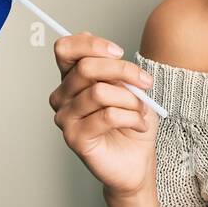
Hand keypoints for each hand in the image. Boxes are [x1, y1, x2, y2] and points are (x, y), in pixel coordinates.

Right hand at [48, 32, 159, 198]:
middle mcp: (62, 96)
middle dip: (123, 71)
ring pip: (99, 92)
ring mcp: (65, 118)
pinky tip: (139, 125)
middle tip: (145, 83)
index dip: (92, 45)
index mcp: (72, 79)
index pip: (65, 49)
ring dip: (131, 100)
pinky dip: (131, 118)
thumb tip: (114, 60)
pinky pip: (107, 116)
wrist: (137, 161)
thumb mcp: (129, 89)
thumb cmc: (132, 123)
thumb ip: (116, 72)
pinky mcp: (74, 138)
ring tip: (141, 111)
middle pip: (86, 67)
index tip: (119, 52)